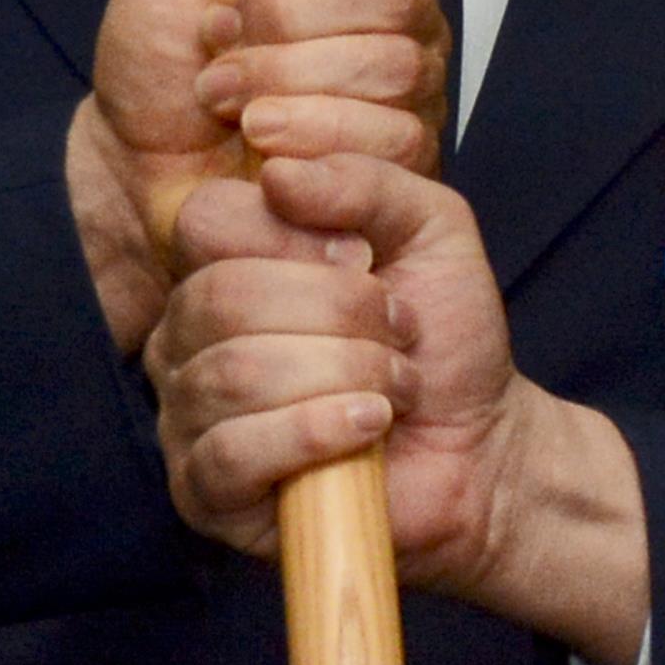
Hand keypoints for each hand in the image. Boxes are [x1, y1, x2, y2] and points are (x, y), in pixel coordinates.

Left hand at [71, 0, 443, 348]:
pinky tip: (262, 151)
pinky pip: (390, 140)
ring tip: (226, 98)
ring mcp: (411, 93)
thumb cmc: (161, 55)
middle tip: (221, 43)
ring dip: (283, 84)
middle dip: (283, 21)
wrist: (134, 164)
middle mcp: (398, 17)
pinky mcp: (404, 167)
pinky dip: (307, 141)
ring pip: (392, 68)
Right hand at [148, 148, 650, 664]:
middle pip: (221, 298)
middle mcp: (187, 334)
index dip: (299, 240)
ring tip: (392, 389)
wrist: (479, 447)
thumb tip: (277, 171)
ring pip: (232, 374)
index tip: (367, 264)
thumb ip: (365, 180)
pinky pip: (231, 453)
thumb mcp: (430, 228)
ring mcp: (186, 414)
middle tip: (395, 337)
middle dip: (336, 315)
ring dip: (342, 375)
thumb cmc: (442, 340)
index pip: (208, 220)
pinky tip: (365, 428)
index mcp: (223, 263)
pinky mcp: (204, 493)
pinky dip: (313, 434)